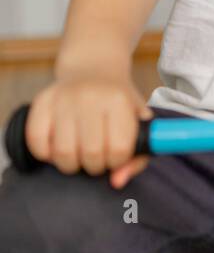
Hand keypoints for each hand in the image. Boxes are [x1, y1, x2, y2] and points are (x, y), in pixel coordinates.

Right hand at [25, 74, 152, 189]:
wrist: (93, 69)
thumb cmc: (119, 105)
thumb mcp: (138, 124)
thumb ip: (136, 158)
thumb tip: (116, 182)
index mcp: (118, 100)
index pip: (119, 150)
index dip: (117, 161)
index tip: (116, 154)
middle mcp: (90, 96)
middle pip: (91, 155)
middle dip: (95, 166)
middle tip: (96, 157)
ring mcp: (62, 98)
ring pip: (62, 153)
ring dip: (71, 164)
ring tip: (78, 154)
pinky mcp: (41, 101)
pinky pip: (36, 142)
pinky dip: (46, 154)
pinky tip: (57, 147)